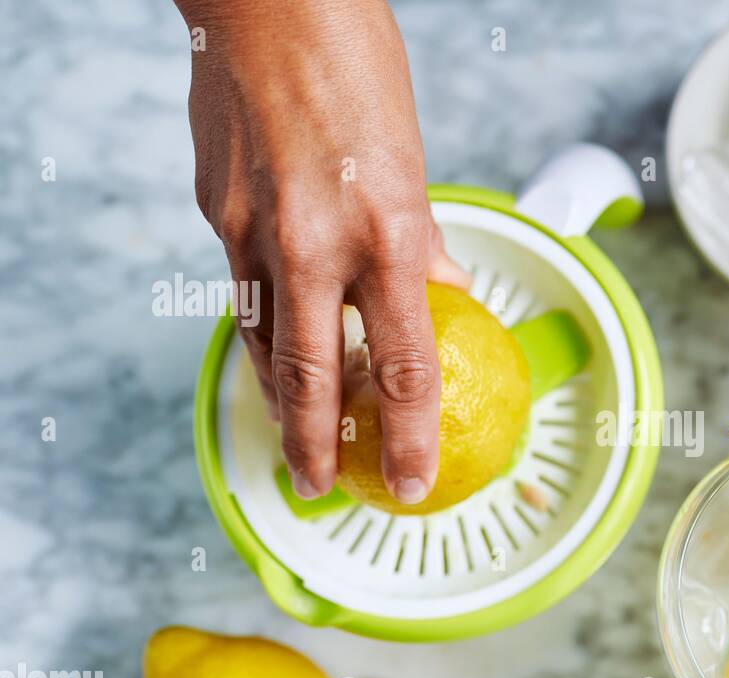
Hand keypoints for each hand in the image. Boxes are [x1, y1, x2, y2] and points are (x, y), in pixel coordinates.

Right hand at [178, 0, 467, 502]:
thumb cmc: (353, 66)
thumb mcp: (412, 163)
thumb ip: (421, 242)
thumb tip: (441, 294)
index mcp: (387, 233)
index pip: (406, 364)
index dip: (408, 435)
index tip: (409, 479)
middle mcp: (315, 245)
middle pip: (315, 379)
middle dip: (316, 446)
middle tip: (318, 489)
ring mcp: (253, 232)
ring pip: (265, 344)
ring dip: (278, 402)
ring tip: (291, 439)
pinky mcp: (215, 213)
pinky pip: (241, 291)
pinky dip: (260, 333)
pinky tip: (273, 352)